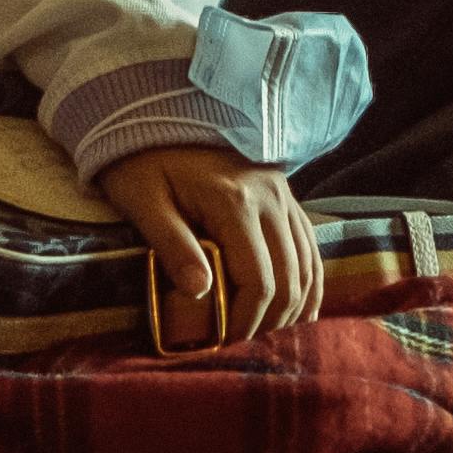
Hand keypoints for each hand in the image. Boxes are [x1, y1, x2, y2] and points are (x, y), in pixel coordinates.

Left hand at [103, 143, 320, 351]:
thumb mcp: (143, 201)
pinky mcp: (285, 195)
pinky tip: (301, 307)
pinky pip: (310, 245)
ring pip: (307, 265)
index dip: (245, 321)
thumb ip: (172, 246)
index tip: (221, 343)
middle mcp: (270, 200)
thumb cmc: (142, 160)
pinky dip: (309, 280)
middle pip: (289, 279)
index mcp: (234, 203)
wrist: (160, 108)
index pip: (258, 281)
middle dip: (270, 320)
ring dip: (293, 306)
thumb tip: (200, 294)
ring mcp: (283, 196)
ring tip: (265, 331)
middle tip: (240, 343)